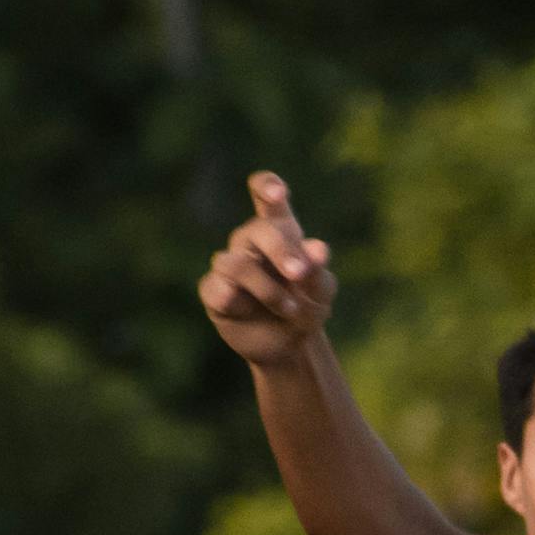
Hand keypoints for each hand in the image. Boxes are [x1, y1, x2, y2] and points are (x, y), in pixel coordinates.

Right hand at [202, 167, 335, 371]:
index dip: (267, 187)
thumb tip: (317, 249)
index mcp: (281, 231)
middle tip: (299, 273)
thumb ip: (318, 271)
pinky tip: (247, 311)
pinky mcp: (214, 291)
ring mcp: (230, 266)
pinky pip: (217, 288)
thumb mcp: (320, 292)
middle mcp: (252, 243)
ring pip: (235, 262)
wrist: (290, 347)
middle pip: (257, 229)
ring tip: (289, 309)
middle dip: (280, 250)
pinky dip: (237, 301)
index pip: (268, 199)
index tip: (276, 193)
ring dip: (267, 289)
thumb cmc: (306, 308)